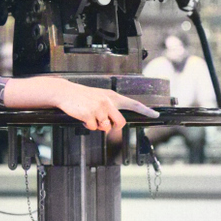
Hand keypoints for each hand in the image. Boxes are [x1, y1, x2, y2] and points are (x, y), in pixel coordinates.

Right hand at [3, 76, 158, 130]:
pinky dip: (88, 126)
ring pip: (105, 127)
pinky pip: (93, 128)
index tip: (155, 114)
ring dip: (97, 126)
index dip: (145, 110)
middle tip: (102, 122)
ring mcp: (99, 108)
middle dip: (112, 126)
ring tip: (89, 115)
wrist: (64, 92)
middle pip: (119, 123)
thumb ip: (109, 107)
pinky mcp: (89, 114)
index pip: (133, 103)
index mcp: (111, 96)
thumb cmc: (81, 97)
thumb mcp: (98, 97)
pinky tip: (83, 117)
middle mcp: (108, 101)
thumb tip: (114, 123)